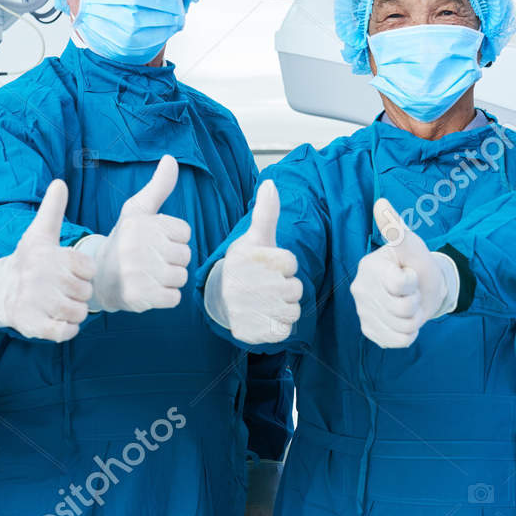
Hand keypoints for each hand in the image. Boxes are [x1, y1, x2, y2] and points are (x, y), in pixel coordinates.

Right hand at [0, 179, 95, 341]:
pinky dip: (66, 329)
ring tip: (60, 303)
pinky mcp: (32, 325)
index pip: (89, 269)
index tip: (69, 271)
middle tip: (63, 289)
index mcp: (49, 255)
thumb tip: (59, 182)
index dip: (83, 273)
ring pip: (78, 313)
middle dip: (78, 293)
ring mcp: (36, 302)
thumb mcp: (40, 233)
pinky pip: (65, 332)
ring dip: (74, 312)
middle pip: (85, 292)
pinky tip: (57, 319)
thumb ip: (52, 210)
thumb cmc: (28, 261)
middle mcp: (41, 277)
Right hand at [91, 155, 191, 312]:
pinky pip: (174, 298)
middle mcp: (135, 246)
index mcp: (139, 223)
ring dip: (170, 279)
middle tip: (151, 261)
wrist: (98, 279)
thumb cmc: (125, 241)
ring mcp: (136, 272)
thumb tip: (171, 158)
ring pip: (181, 277)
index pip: (184, 232)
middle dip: (173, 260)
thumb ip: (159, 186)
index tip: (153, 242)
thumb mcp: (137, 210)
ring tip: (150, 275)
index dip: (173, 239)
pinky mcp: (139, 296)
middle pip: (185, 255)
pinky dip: (166, 297)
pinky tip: (149, 290)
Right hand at [211, 181, 302, 344]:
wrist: (220, 296)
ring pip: (293, 312)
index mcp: (248, 259)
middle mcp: (243, 285)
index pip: (291, 263)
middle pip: (296, 289)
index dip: (287, 265)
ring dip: (287, 307)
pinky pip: (283, 331)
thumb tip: (270, 183)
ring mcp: (245, 311)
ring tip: (270, 300)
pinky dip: (280, 325)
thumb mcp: (256, 237)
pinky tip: (266, 316)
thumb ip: (266, 213)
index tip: (271, 265)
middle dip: (289, 287)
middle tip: (271, 284)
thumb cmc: (246, 263)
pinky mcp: (249, 332)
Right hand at [348, 197, 455, 347]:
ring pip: (402, 327)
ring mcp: (363, 312)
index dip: (413, 282)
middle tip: (413, 292)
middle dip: (416, 302)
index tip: (411, 273)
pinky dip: (408, 334)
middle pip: (402, 309)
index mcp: (369, 267)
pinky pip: (397, 341)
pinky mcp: (369, 331)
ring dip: (415, 319)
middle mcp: (360, 290)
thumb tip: (381, 203)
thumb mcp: (414, 247)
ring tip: (410, 305)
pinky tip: (404, 320)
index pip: (399, 285)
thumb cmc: (418, 264)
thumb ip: (397, 230)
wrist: (424, 289)